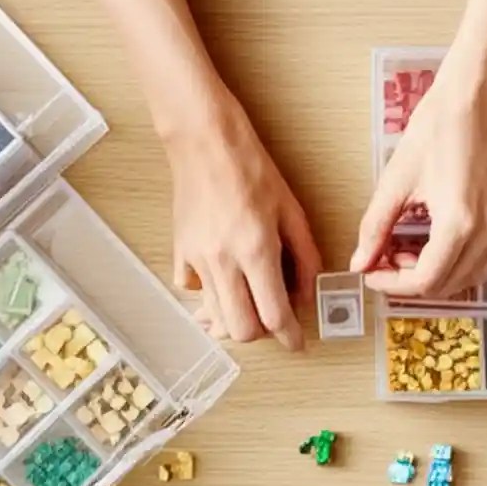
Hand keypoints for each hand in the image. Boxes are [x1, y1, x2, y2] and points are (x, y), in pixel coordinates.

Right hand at [168, 93, 320, 349]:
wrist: (205, 142)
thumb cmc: (252, 169)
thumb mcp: (292, 211)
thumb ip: (305, 257)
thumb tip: (306, 295)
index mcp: (256, 251)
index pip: (274, 315)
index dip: (290, 337)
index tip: (298, 343)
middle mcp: (223, 262)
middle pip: (241, 329)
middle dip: (262, 332)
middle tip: (275, 318)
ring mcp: (197, 260)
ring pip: (216, 317)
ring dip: (237, 318)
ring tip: (251, 301)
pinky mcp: (180, 253)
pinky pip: (195, 291)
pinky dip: (211, 295)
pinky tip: (224, 278)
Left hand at [350, 0, 486, 298]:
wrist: (476, 95)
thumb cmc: (434, 129)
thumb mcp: (396, 181)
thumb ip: (375, 228)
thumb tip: (359, 264)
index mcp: (459, 222)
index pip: (425, 280)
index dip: (392, 285)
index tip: (370, 275)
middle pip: (450, 284)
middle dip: (411, 282)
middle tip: (385, 261)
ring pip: (472, 276)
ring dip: (438, 275)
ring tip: (408, 251)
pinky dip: (460, 260)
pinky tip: (435, 240)